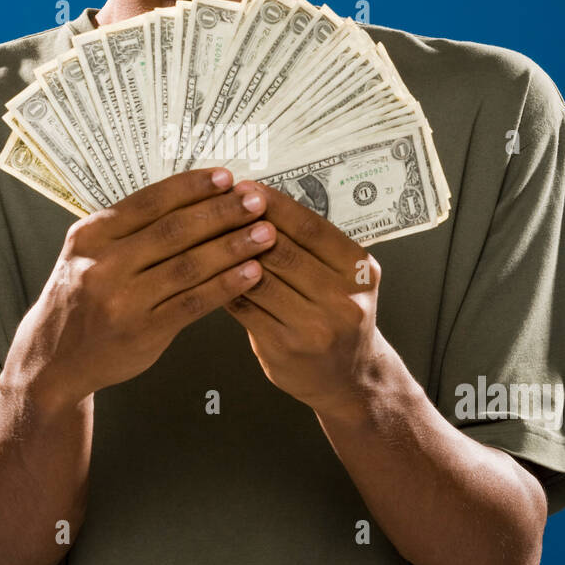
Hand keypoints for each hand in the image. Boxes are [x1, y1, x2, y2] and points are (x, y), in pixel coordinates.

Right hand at [0, 169, 277, 409]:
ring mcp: (122, 300)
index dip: (193, 187)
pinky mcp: (142, 332)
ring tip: (266, 233)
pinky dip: (226, 286)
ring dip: (232, 247)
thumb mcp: (89, 254)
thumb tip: (195, 196)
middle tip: (257, 200)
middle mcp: (104, 264)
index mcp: (92, 234)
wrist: (54, 360)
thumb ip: (130, 228)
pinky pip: (193, 303)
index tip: (228, 177)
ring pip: (188, 266)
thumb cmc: (83, 298)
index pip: (150, 201)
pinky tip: (253, 273)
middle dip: (222, 212)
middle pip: (174, 230)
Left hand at [223, 181, 389, 414]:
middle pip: (282, 251)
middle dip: (244, 224)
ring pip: (259, 278)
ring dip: (228, 254)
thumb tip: (256, 202)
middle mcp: (343, 298)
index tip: (246, 187)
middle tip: (216, 204)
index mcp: (359, 269)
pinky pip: (245, 307)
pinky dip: (223, 286)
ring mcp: (315, 326)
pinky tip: (207, 271)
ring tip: (205, 233)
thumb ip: (309, 247)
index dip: (274, 204)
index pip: (310, 227)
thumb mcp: (342, 277)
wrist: (349, 378)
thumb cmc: (335, 316)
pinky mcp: (284, 347)